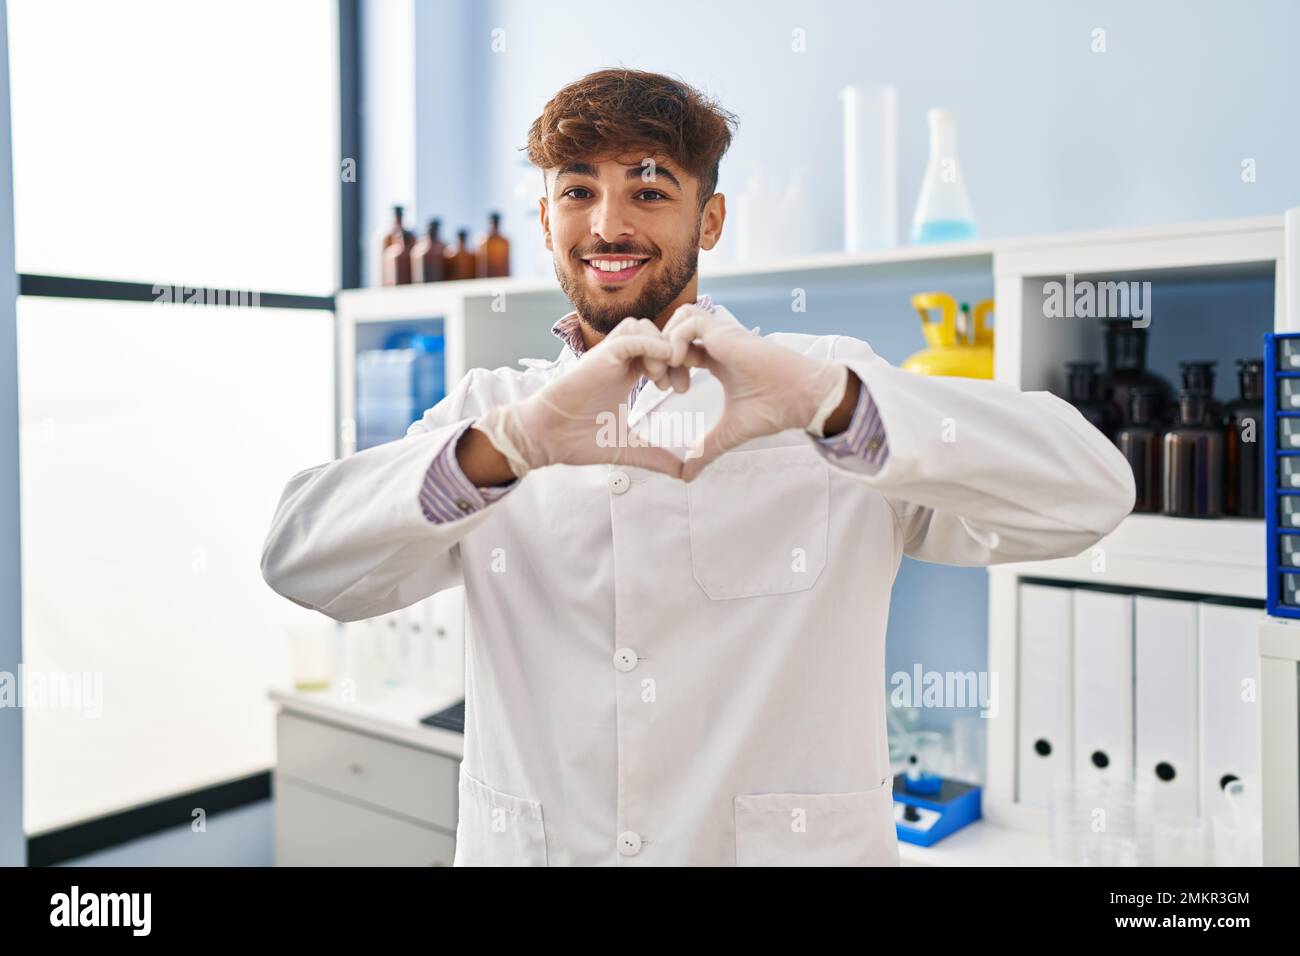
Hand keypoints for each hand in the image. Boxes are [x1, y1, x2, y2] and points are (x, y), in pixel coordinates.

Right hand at [471, 317, 683, 477]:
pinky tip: (656, 371)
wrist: (546, 438)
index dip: (678, 365)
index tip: (682, 390)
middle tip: (679, 386)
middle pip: (656, 333)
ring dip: (660, 348)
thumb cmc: (578, 439)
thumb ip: (657, 456)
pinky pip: (629, 337)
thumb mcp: (629, 447)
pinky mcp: (599, 356)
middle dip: (675, 354)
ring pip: (642, 327)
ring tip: (660, 380)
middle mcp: (619, 360)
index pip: (661, 351)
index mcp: (627, 373)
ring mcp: (608, 356)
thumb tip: (684, 474)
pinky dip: (648, 345)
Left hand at [658, 304, 848, 480]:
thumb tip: (687, 476)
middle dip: (660, 351)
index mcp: (718, 359)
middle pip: (676, 330)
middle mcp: (719, 343)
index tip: (668, 390)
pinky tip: (680, 365)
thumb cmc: (774, 411)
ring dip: (666, 342)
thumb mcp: (729, 432)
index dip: (668, 366)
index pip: (682, 350)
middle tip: (661, 381)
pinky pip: (690, 322)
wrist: (801, 399)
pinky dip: (677, 339)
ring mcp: (723, 335)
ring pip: (680, 318)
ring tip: (669, 372)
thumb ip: (705, 449)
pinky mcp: (727, 332)